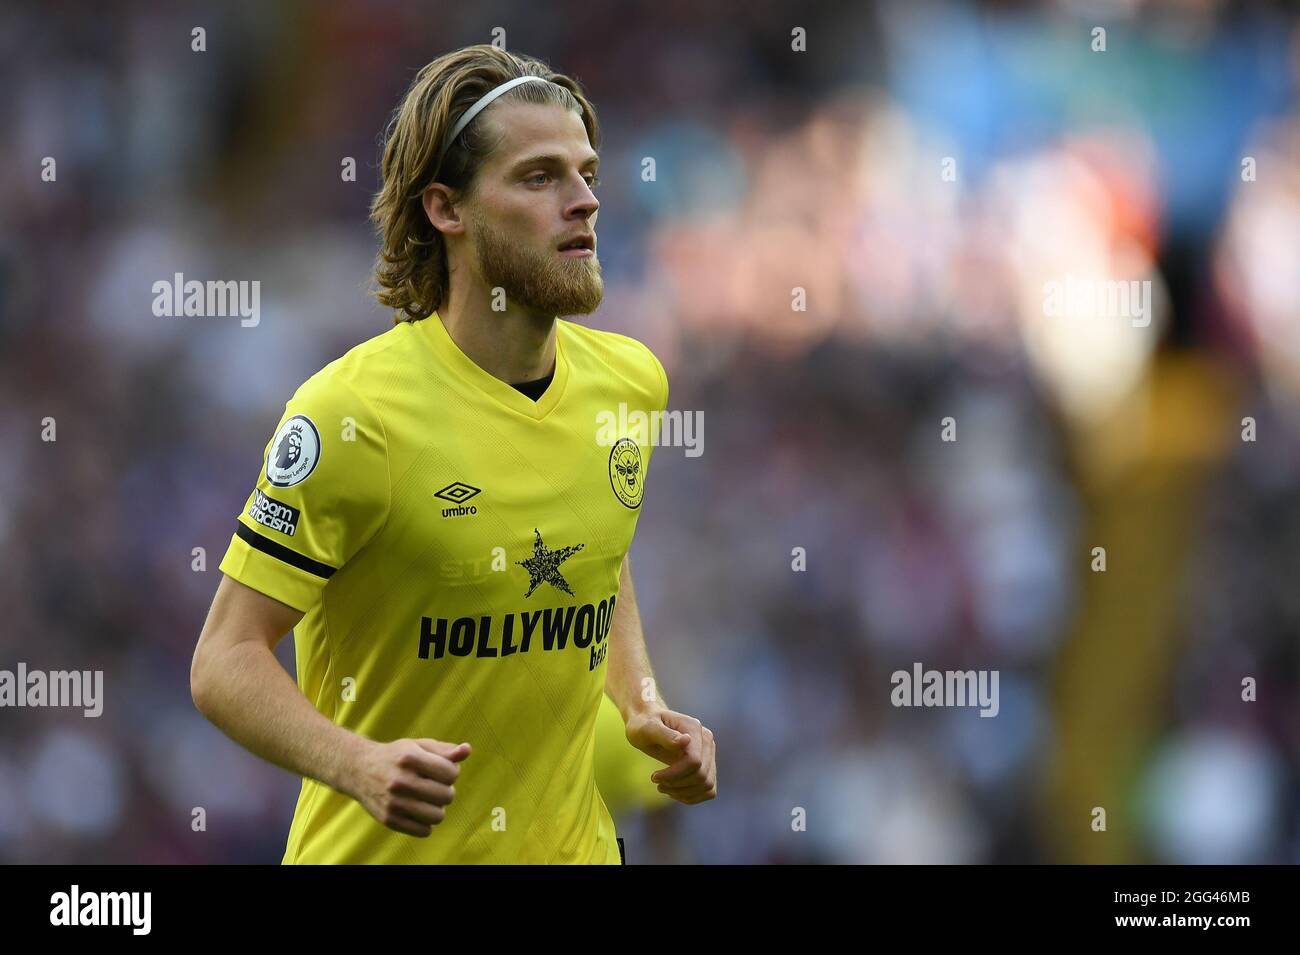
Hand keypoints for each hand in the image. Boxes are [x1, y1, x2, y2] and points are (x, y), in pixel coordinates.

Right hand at [344, 738, 469, 836]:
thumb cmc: (397, 756)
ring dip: (437, 808)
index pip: (451, 773)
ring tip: (427, 799)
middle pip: (447, 796)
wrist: (359, 769)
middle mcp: (400, 780)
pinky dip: (426, 823)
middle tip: (433, 786)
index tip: (441, 771)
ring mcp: (393, 802)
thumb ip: (445, 750)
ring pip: (438, 816)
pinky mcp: (388, 819)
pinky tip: (418, 810)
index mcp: (410, 757)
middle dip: (446, 790)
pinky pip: (424, 831)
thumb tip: (467, 750)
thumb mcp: (419, 746)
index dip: (451, 773)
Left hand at [625, 707, 715, 804]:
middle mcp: (707, 740)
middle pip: (702, 775)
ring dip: (684, 792)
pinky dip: (692, 796)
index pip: (694, 762)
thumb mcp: (647, 729)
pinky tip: (674, 791)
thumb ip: (665, 735)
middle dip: (677, 784)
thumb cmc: (643, 725)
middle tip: (657, 782)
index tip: (654, 777)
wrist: (647, 723)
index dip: (674, 775)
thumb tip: (686, 741)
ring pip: (707, 785)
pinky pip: (709, 790)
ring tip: (663, 788)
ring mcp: (709, 752)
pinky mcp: (708, 764)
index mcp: (694, 728)